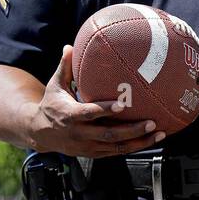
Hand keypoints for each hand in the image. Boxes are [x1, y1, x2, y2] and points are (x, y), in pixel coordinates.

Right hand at [23, 45, 165, 157]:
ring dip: (139, 142)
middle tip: (151, 122)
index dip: (105, 110)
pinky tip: (151, 140)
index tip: (122, 104)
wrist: (39, 133)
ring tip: (159, 133)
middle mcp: (79, 134)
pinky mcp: (94, 153)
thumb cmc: (52, 104)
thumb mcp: (55, 86)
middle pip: (109, 134)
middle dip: (131, 130)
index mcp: (70, 115)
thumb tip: (70, 45)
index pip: (89, 113)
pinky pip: (117, 152)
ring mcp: (87, 146)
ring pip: (116, 147)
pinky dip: (134, 147)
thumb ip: (65, 67)